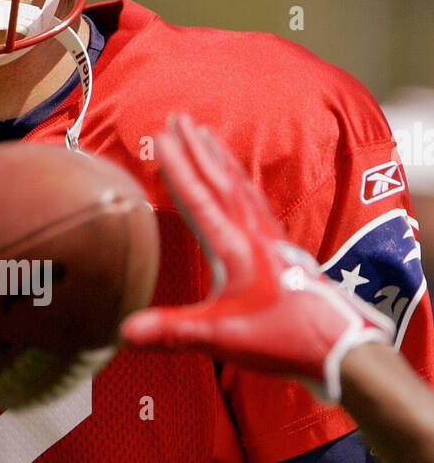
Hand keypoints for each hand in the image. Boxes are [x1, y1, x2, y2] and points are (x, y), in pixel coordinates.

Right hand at [121, 113, 394, 400]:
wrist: (338, 345)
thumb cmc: (282, 337)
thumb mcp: (222, 337)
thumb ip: (173, 331)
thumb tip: (124, 331)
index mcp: (235, 248)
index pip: (199, 199)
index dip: (177, 168)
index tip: (160, 137)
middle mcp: (253, 234)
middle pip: (220, 181)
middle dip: (196, 149)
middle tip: (178, 118)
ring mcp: (270, 238)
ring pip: (240, 186)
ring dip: (219, 158)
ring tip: (205, 133)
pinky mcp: (281, 247)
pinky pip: (255, 201)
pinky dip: (241, 180)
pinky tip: (238, 178)